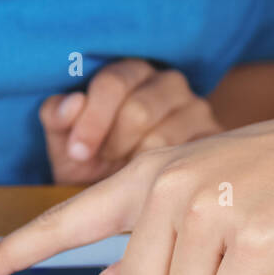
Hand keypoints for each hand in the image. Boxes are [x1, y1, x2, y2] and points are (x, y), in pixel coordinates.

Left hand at [41, 58, 222, 184]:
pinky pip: (188, 158)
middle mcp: (169, 83)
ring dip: (138, 164)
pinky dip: (164, 176)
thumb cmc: (97, 165)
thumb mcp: (67, 146)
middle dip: (113, 145)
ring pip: (164, 138)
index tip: (78, 152)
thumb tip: (70, 103)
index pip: (113, 82)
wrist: (132, 201)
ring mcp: (197, 110)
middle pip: (139, 110)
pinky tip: (152, 183)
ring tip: (129, 174)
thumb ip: (58, 121)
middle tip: (105, 166)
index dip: (91, 120)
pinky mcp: (215, 140)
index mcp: (131, 72)